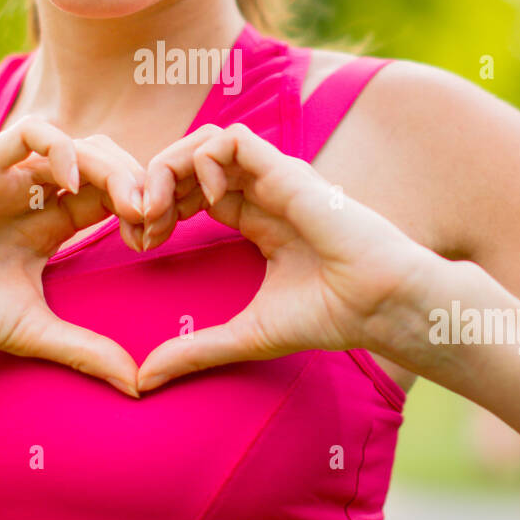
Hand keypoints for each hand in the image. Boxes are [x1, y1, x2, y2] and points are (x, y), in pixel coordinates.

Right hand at [0, 119, 145, 395]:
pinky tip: (72, 182)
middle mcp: (36, 195)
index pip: (114, 196)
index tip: (153, 239)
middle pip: (107, 163)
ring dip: (112, 165)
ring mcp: (12, 177)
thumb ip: (86, 350)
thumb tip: (139, 388)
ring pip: (79, 143)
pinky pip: (32, 133)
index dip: (142, 208)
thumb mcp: (34, 331)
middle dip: (138, 182)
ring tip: (125, 203)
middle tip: (150, 217)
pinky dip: (61, 147)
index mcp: (53, 224)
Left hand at [135, 122, 436, 390]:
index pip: (189, 192)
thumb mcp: (243, 335)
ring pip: (205, 140)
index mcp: (252, 219)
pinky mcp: (286, 171)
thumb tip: (143, 380)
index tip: (141, 244)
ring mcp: (272, 178)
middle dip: (153, 184)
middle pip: (190, 160)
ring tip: (160, 208)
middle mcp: (260, 192)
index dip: (157, 208)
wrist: (379, 305)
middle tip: (140, 224)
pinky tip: (204, 202)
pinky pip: (233, 139)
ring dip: (170, 166)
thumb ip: (194, 350)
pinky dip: (204, 160)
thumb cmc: (328, 317)